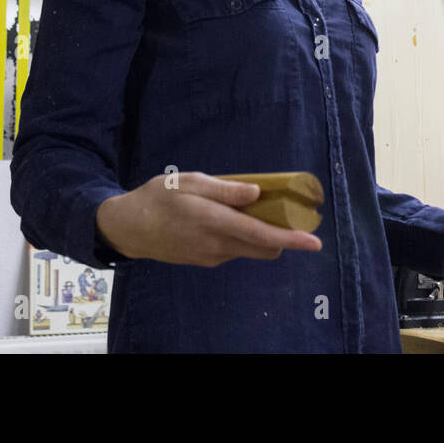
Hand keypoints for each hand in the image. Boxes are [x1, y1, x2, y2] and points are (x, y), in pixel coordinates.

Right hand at [96, 171, 321, 266]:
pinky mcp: (205, 260)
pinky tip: (228, 218)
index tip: (315, 242)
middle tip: (285, 210)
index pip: (263, 234)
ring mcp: (211, 256)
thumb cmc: (158, 198)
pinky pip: (234, 250)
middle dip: (282, 235)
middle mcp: (217, 245)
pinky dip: (243, 237)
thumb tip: (258, 193)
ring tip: (249, 207)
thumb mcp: (190, 183)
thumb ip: (225, 190)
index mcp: (215, 223)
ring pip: (251, 249)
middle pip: (264, 247)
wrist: (127, 228)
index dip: (292, 239)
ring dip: (261, 234)